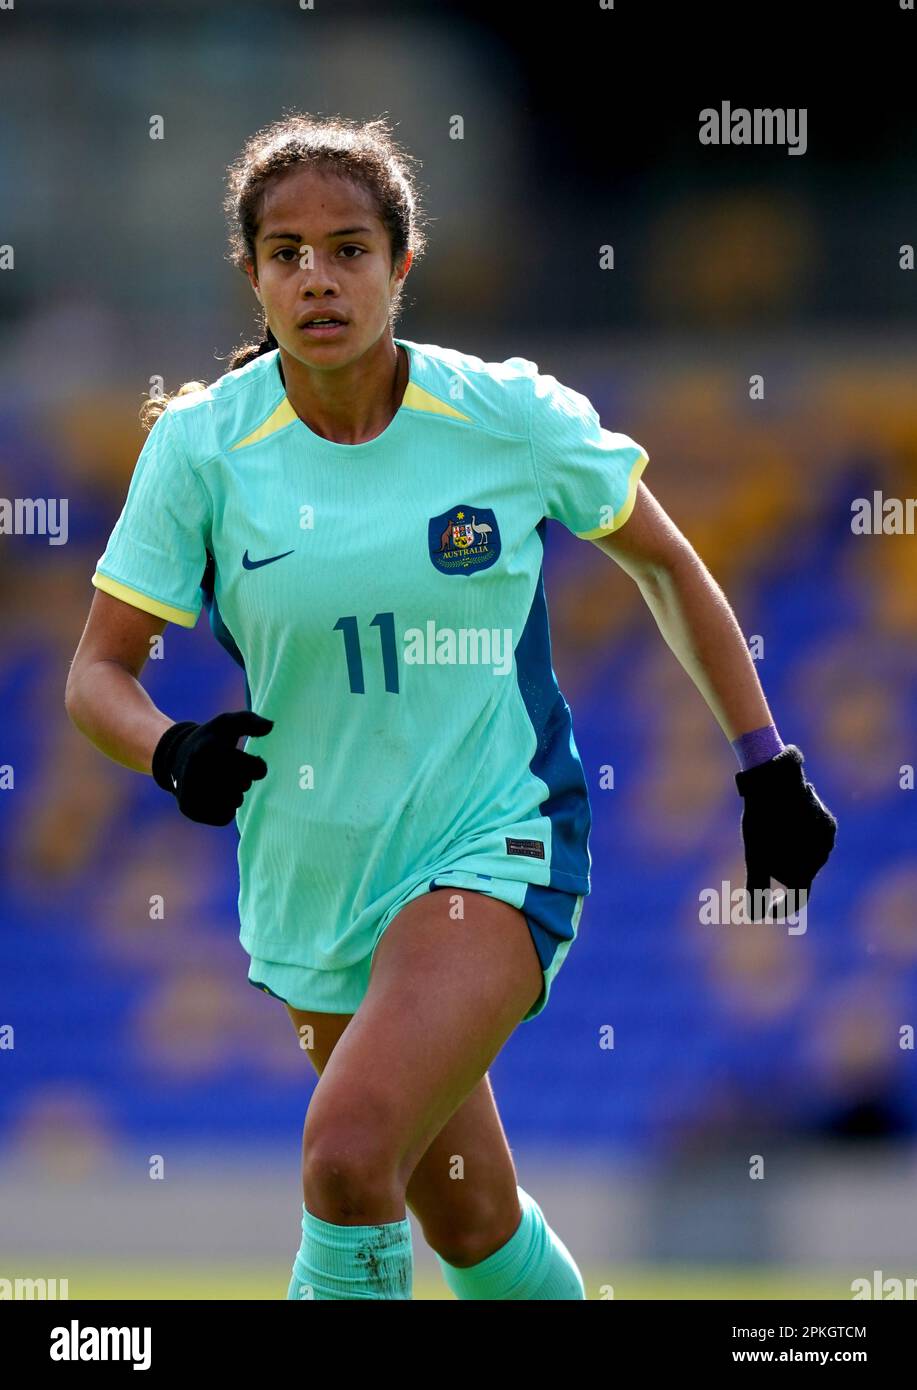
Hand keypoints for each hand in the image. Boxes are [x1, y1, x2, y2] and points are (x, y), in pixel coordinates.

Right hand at [152, 710, 273, 824]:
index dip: (257, 765)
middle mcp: (199, 770)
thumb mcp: (228, 723)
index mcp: (211, 748)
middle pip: (245, 785)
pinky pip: (224, 817)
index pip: (257, 768)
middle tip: (229, 771)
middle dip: (243, 779)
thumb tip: (270, 726)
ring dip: (234, 794)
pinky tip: (214, 794)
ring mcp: (192, 791)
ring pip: (235, 802)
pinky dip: (224, 808)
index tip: (248, 760)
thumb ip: (251, 721)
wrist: (176, 758)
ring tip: (220, 782)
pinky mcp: (190, 809)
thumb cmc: (210, 740)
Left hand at [734, 744, 836, 920]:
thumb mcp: (754, 857)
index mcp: (803, 872)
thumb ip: (757, 889)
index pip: (796, 900)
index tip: (769, 908)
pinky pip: (813, 838)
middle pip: (799, 875)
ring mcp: (827, 842)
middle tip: (764, 846)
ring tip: (777, 831)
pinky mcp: (829, 825)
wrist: (775, 783)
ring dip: (792, 851)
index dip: (782, 907)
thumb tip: (756, 916)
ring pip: (807, 856)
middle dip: (781, 868)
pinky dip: (801, 835)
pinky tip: (790, 820)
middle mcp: (820, 860)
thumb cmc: (761, 824)